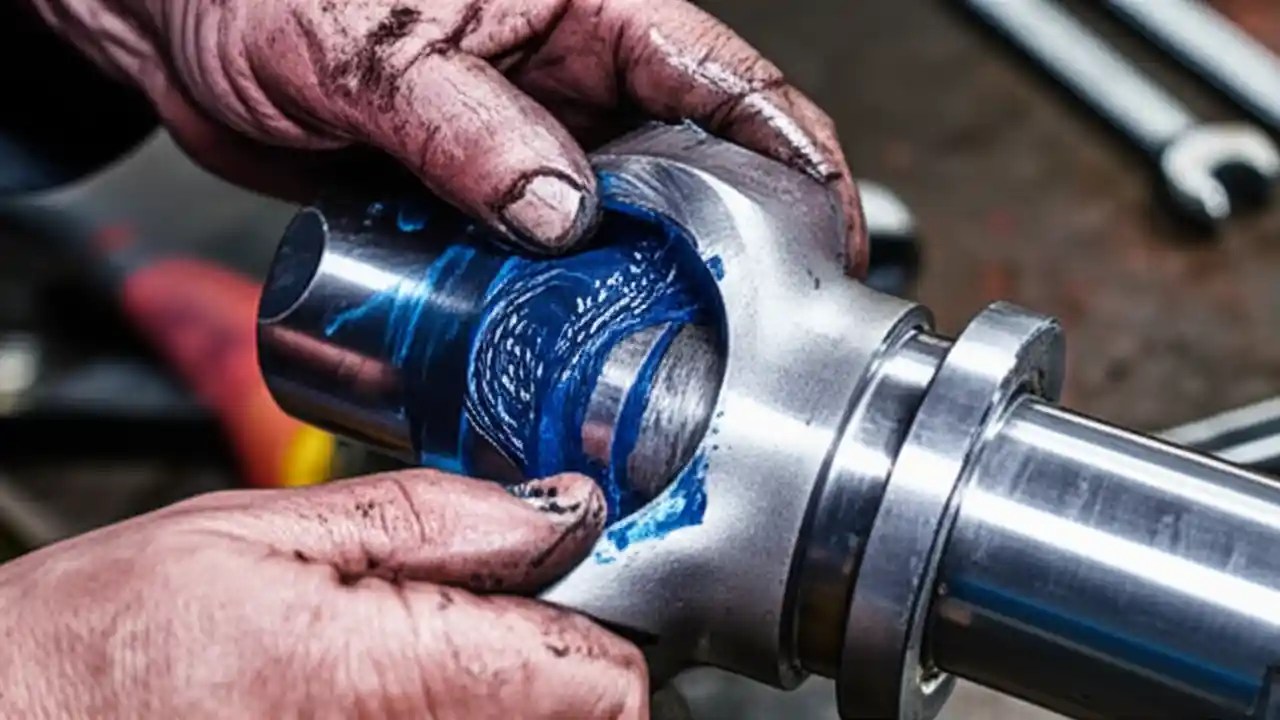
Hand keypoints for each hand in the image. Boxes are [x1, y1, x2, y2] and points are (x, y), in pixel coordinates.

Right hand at [0, 471, 646, 717]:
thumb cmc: (99, 648)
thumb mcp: (261, 534)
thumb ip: (431, 522)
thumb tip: (561, 511)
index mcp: (397, 683)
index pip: (608, 685)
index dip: (602, 621)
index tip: (568, 581)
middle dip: (554, 658)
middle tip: (481, 608)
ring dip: (512, 694)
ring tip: (411, 652)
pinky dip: (457, 717)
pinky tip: (384, 695)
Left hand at [28, 0, 865, 271]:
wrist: (176, 27)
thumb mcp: (375, 48)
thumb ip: (472, 126)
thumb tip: (560, 211)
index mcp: (587, 12)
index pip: (731, 84)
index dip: (798, 162)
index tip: (831, 242)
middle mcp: (572, 80)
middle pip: (692, 170)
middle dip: (720, 251)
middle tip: (734, 334)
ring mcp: (529, 141)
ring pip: (618, 225)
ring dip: (631, 288)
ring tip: (648, 358)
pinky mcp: (482, 193)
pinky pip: (542, 256)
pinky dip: (554, 302)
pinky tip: (555, 347)